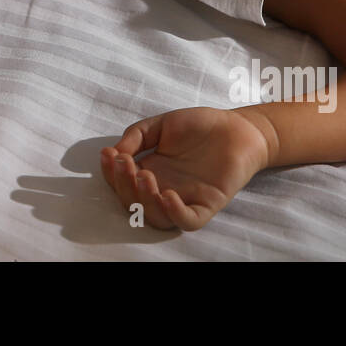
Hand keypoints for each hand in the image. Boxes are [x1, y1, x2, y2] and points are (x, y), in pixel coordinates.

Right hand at [100, 106, 272, 230]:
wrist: (237, 127)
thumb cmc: (200, 126)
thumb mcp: (160, 125)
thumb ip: (137, 136)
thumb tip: (115, 152)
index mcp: (150, 172)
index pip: (122, 182)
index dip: (111, 172)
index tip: (109, 153)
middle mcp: (163, 189)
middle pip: (134, 203)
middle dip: (124, 185)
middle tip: (126, 163)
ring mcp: (185, 199)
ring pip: (157, 217)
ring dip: (144, 200)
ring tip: (144, 176)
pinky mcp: (207, 204)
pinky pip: (189, 220)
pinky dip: (175, 214)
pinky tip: (166, 194)